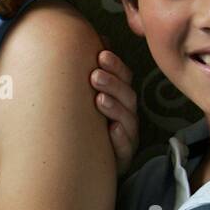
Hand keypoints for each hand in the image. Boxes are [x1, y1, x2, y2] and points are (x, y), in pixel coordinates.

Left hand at [90, 50, 137, 174]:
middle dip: (113, 83)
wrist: (81, 166)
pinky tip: (112, 129)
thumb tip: (93, 43)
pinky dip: (119, 138)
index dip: (116, 66)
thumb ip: (91, 74)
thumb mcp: (85, 99)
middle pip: (127, 96)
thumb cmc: (84, 127)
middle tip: (94, 76)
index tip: (101, 55)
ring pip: (127, 120)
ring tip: (99, 99)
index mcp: (119, 99)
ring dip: (115, 107)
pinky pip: (124, 148)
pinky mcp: (122, 158)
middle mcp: (126, 116)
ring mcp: (126, 137)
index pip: (124, 78)